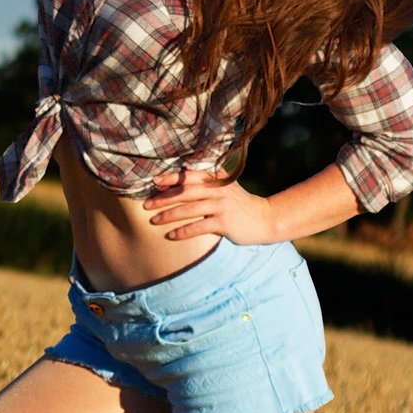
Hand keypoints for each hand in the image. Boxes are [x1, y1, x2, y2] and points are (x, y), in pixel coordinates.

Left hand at [144, 169, 282, 244]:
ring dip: (168, 215)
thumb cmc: (239, 204)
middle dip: (163, 199)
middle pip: (185, 193)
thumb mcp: (225, 188)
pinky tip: (171, 235)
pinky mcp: (225, 223)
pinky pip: (199, 227)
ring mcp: (222, 206)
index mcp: (216, 180)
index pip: (189, 176)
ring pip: (189, 209)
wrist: (266, 219)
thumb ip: (207, 183)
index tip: (154, 182)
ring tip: (153, 220)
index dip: (170, 178)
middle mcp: (218, 190)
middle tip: (146, 205)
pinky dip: (183, 231)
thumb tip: (179, 178)